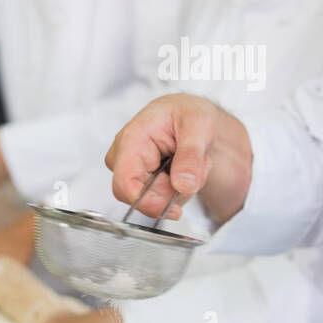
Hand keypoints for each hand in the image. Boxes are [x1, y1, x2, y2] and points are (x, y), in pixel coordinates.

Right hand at [105, 93, 252, 224]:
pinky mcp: (140, 179)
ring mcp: (130, 169)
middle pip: (140, 197)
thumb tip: (183, 185)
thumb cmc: (187, 113)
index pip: (125, 183)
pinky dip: (177, 190)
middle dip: (172, 191)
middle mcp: (124, 156)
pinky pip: (159, 199)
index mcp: (132, 138)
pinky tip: (183, 170)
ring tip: (191, 163)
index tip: (173, 209)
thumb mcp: (198, 125)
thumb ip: (191, 155)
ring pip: (153, 200)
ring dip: (179, 190)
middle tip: (194, 169)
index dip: (146, 202)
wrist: (189, 115)